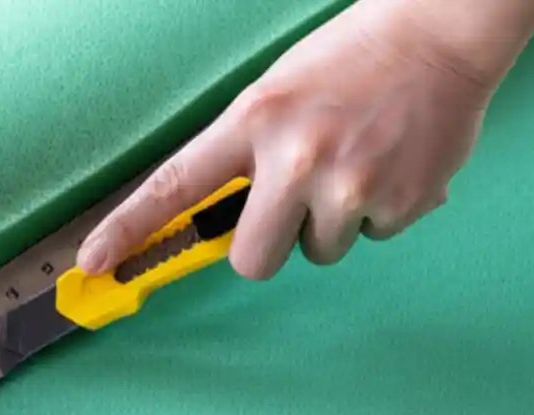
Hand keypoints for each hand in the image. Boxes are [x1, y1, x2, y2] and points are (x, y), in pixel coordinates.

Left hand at [77, 0, 502, 279]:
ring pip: (316, 252)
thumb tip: (216, 220)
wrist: (441, 33)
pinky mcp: (399, 203)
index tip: (93, 263)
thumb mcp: (274, 96)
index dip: (128, 230)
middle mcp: (295, 158)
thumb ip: (243, 156)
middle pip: (250, 260)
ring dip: (329, 222)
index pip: (175, 186)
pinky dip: (379, 212)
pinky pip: (370, 239)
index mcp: (253, 122)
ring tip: (356, 161)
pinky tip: (391, 163)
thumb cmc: (350, 63)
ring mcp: (348, 184)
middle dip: (267, 246)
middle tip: (293, 203)